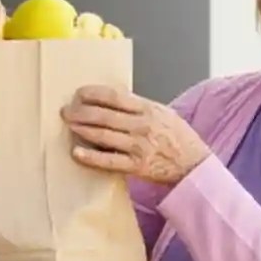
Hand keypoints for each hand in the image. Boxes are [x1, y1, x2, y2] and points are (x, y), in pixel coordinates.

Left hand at [61, 86, 210, 184]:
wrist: (194, 164)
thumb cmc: (177, 137)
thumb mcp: (162, 112)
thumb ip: (138, 105)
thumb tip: (113, 96)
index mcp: (147, 109)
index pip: (113, 96)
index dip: (92, 93)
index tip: (78, 94)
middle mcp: (142, 126)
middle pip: (104, 115)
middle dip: (80, 111)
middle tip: (65, 111)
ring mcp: (139, 146)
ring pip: (103, 135)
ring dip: (82, 129)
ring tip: (68, 125)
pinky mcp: (136, 166)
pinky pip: (109, 161)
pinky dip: (91, 157)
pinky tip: (77, 152)